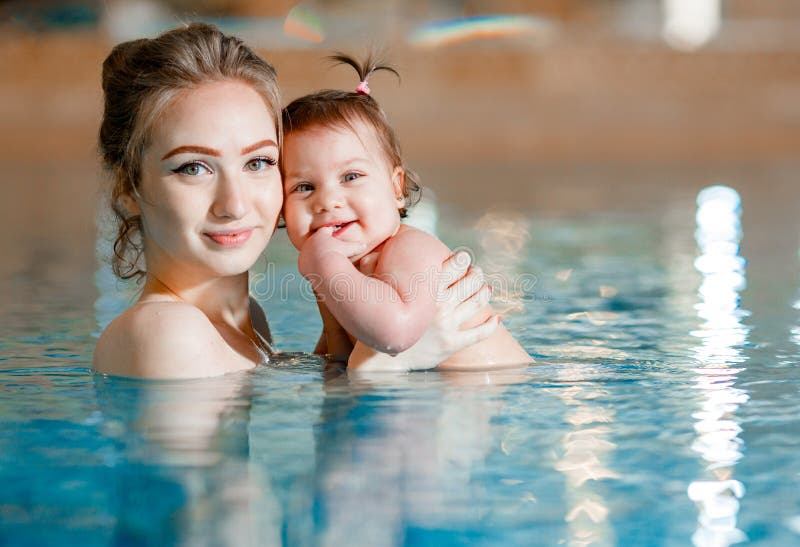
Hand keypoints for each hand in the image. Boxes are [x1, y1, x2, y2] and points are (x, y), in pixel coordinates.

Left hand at [298, 226, 364, 277]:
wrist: (324, 266)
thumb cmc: (338, 255)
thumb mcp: (350, 248)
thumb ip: (357, 246)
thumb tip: (365, 245)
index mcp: (321, 235)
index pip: (325, 230)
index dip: (330, 233)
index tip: (334, 236)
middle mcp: (310, 242)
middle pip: (316, 241)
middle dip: (322, 244)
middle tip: (329, 249)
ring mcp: (304, 253)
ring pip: (310, 252)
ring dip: (316, 255)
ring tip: (323, 260)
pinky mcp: (301, 264)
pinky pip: (307, 263)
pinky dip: (312, 265)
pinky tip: (319, 269)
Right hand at [347, 251, 498, 371]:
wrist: (380, 360)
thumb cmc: (375, 323)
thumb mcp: (373, 293)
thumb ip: (372, 270)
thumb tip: (366, 254)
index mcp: (424, 292)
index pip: (452, 268)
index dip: (462, 260)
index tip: (464, 257)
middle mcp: (439, 307)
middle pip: (469, 283)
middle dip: (476, 274)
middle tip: (476, 273)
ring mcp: (447, 326)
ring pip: (476, 303)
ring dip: (484, 292)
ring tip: (486, 288)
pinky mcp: (451, 345)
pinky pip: (478, 334)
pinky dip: (491, 325)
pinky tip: (496, 318)